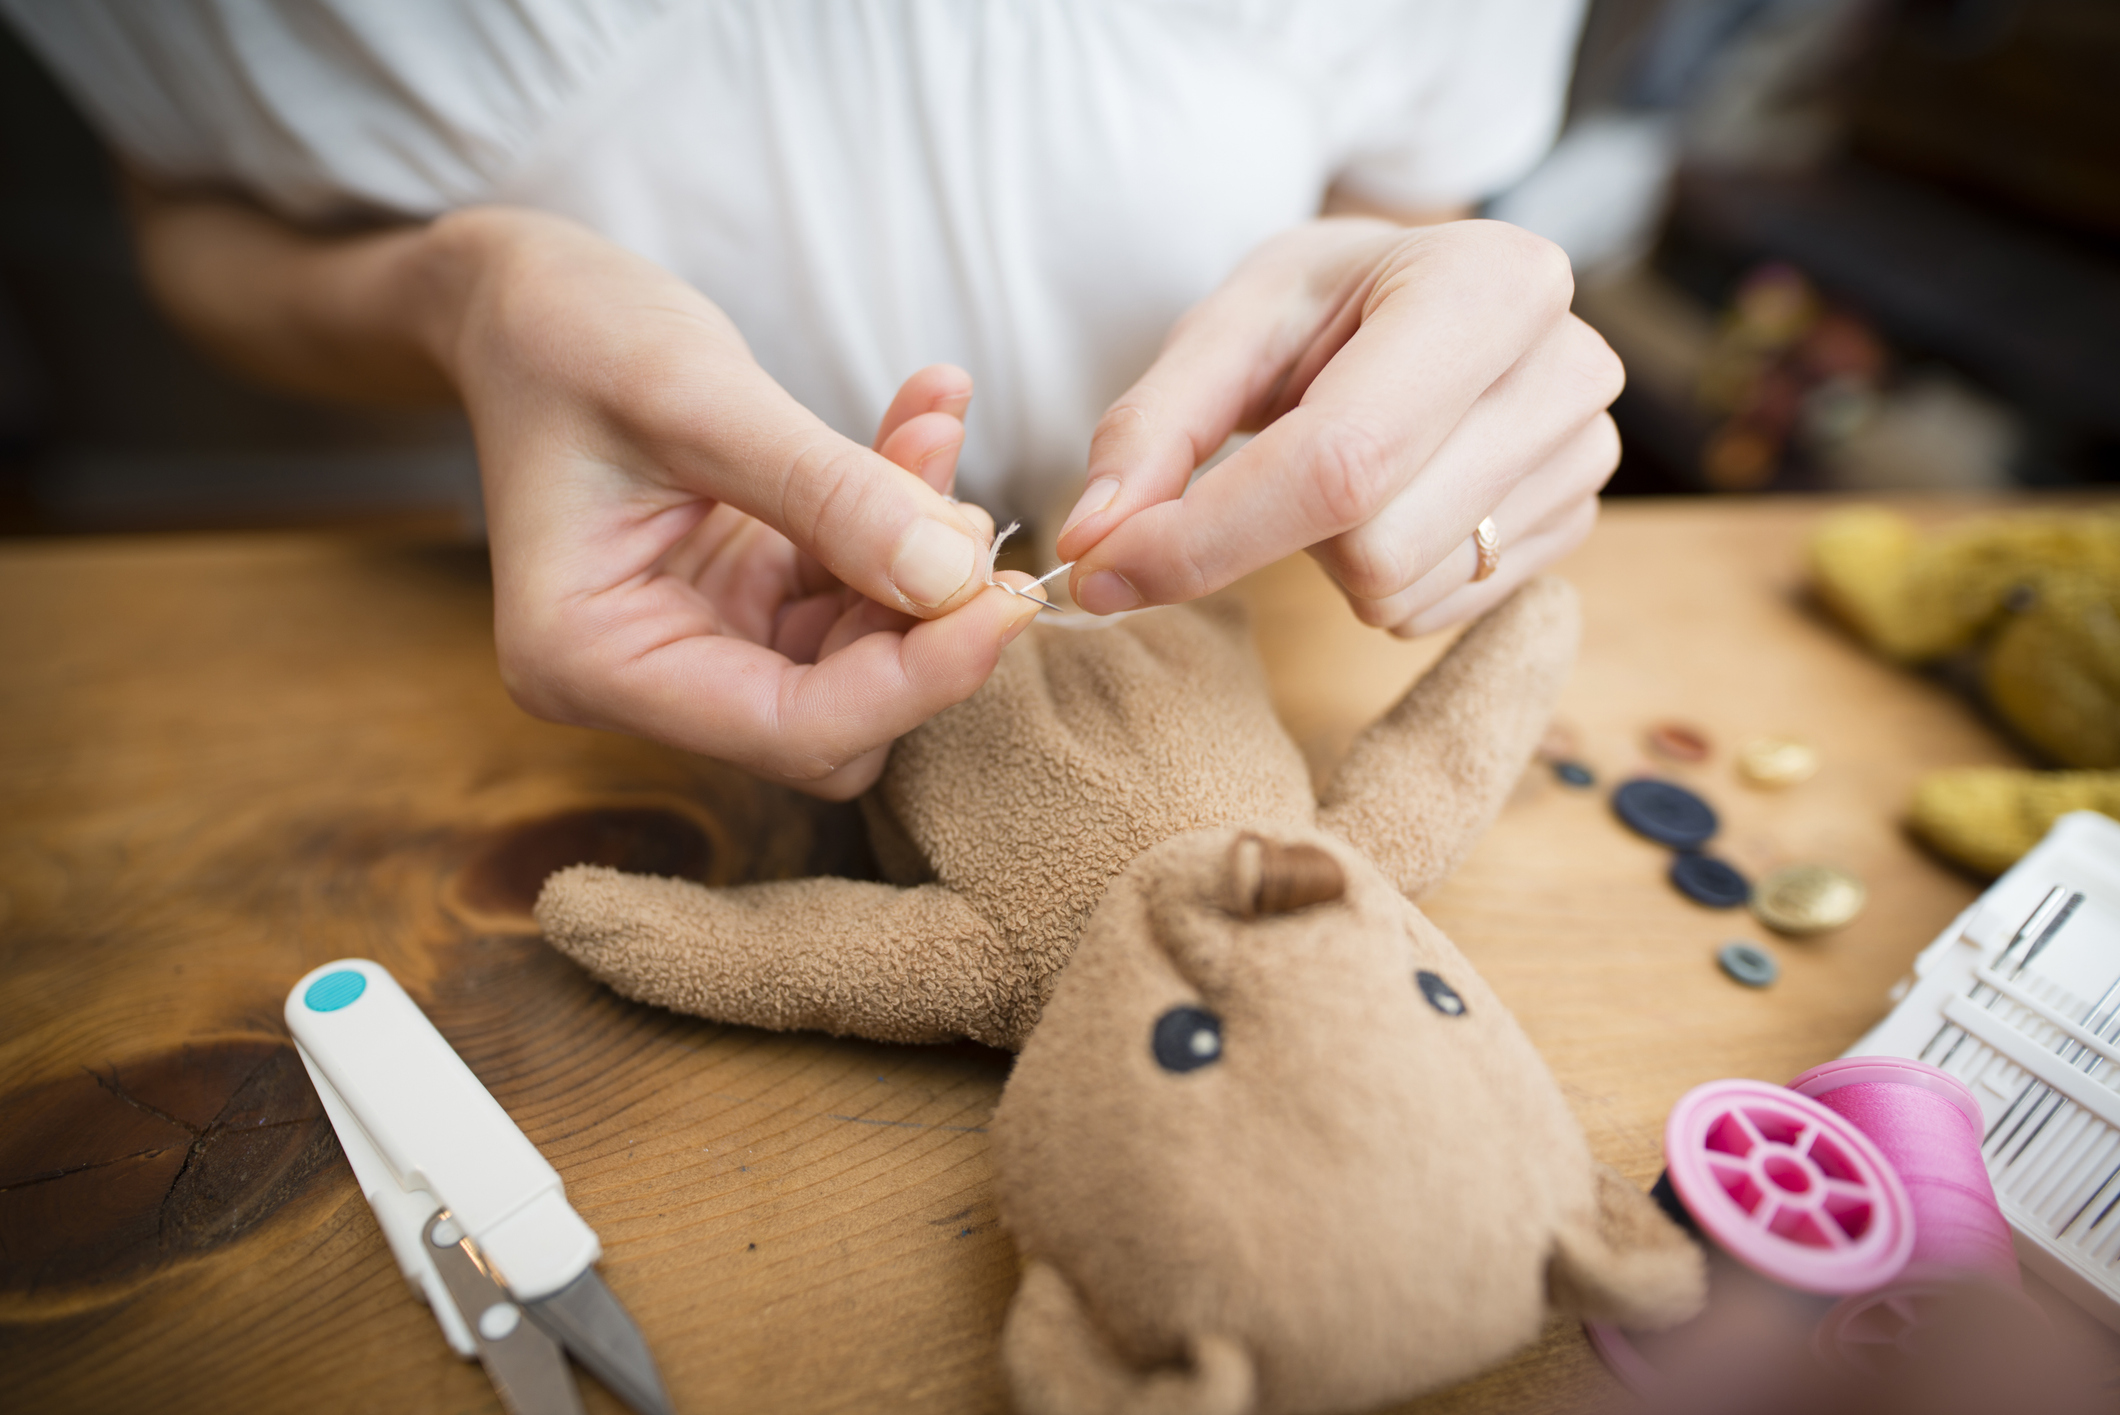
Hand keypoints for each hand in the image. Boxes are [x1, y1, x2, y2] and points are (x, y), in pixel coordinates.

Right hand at [431, 210, 1041, 797]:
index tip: (1007, 601)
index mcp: (590, 660)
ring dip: (922, 553)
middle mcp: (642, 674)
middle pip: (837, 716)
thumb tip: (957, 579)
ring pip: (862, 655)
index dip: (913, 682)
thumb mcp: (694, 392)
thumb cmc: (565, 330)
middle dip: (921, 625)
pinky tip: (925, 419)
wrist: (520, 290)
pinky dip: (900, 512)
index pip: (788, 728)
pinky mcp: (745, 594)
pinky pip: (855, 584)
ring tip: (933, 428)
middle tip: (977, 518)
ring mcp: (698, 638)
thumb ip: (827, 491)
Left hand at [1054, 218, 1620, 635]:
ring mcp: (1588, 456)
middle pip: (1371, 545)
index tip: (1099, 570)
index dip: (1205, 536)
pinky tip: (1389, 498)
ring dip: (1326, 555)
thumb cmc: (1331, 302)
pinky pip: (1431, 614)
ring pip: (1398, 591)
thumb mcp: (1232, 324)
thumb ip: (1150, 429)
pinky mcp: (1579, 526)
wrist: (1429, 294)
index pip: (1338, 462)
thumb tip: (1091, 542)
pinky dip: (1377, 577)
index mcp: (1488, 284)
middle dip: (1275, 532)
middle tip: (1272, 455)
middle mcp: (1566, 370)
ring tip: (1343, 465)